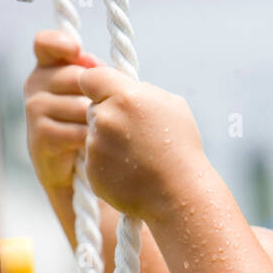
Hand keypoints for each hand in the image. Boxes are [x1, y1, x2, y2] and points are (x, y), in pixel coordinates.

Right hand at [24, 30, 99, 190]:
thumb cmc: (87, 126)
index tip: (76, 50)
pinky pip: (79, 132)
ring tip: (101, 134)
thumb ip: (95, 75)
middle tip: (106, 114)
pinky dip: (93, 141)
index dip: (60, 43)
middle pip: (77, 77)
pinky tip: (95, 147)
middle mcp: (35, 83)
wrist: (70, 173)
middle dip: (99, 97)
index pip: (45, 43)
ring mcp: (34, 108)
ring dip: (99, 122)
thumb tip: (96, 66)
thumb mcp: (92, 95)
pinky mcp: (40, 135)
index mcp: (47, 67)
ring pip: (82, 107)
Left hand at [78, 64, 204, 221]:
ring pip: (93, 136)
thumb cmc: (182, 148)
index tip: (107, 96)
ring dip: (108, 143)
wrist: (180, 194)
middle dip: (108, 117)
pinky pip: (95, 161)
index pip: (90, 78)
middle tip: (134, 135)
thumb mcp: (172, 105)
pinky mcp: (92, 171)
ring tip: (137, 157)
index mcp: (124, 96)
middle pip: (92, 109)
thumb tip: (122, 84)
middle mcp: (105, 118)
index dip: (98, 86)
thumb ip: (141, 90)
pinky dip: (108, 166)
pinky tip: (131, 173)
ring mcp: (95, 146)